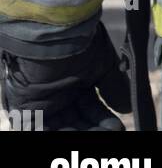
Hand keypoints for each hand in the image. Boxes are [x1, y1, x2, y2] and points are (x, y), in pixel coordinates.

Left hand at [0, 21, 130, 130]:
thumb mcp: (103, 65)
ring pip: (61, 128)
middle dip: (94, 130)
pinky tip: (74, 132)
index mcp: (75, 83)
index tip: (118, 127)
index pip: (90, 110)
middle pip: (77, 123)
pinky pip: (40, 129)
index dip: (104, 121)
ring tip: (98, 134)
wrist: (54, 33)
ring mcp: (43, 103)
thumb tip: (128, 106)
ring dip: (79, 133)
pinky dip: (57, 134)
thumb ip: (114, 86)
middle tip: (110, 132)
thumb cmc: (80, 43)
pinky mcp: (27, 110)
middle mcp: (59, 94)